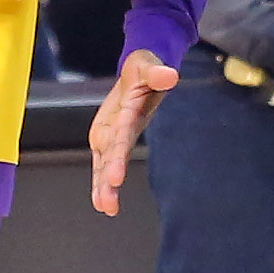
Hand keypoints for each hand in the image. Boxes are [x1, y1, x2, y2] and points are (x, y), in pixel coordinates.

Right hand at [90, 51, 181, 213]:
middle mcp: (110, 126)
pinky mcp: (112, 142)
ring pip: (103, 164)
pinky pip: (105, 165)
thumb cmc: (143, 67)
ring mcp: (109, 135)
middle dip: (107, 178)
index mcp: (119, 110)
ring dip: (103, 187)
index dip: (116, 156)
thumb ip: (157, 72)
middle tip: (108, 200)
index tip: (116, 177)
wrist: (136, 68)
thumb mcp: (149, 64)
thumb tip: (170, 76)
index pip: (119, 135)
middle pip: (108, 155)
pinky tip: (104, 204)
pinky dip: (103, 184)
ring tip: (106, 207)